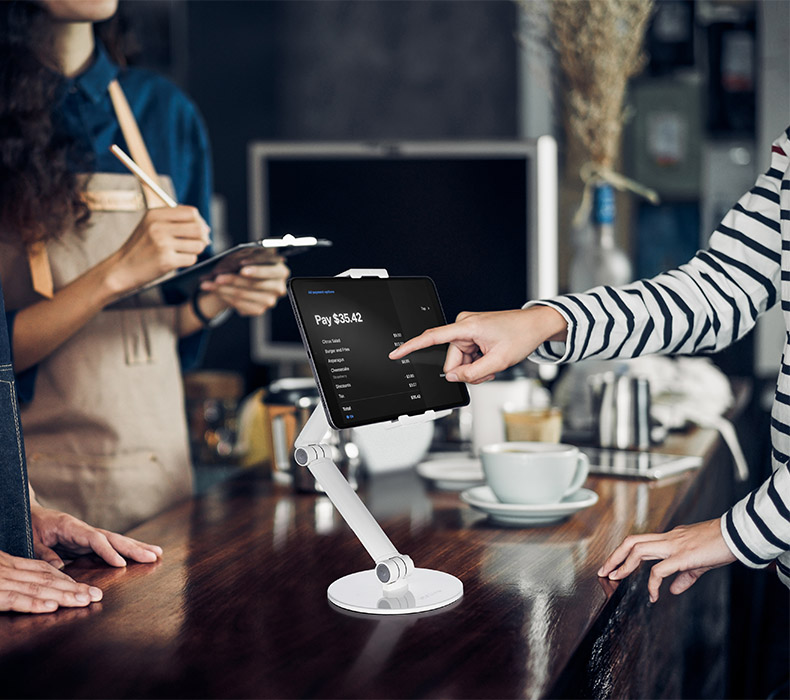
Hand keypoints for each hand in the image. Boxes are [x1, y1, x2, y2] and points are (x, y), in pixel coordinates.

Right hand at [0, 550, 101, 613]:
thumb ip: (11, 578)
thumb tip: (32, 587)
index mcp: (10, 565)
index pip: (44, 570)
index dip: (66, 579)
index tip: (85, 588)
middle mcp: (10, 571)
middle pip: (48, 579)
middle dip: (74, 587)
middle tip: (97, 595)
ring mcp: (2, 581)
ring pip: (38, 587)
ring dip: (63, 595)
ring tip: (85, 600)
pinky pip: (15, 599)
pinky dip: (34, 603)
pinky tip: (53, 608)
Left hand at [30, 503, 162, 569]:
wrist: (30, 515)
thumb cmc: (30, 526)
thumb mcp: (31, 540)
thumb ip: (45, 553)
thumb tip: (60, 568)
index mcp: (72, 527)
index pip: (95, 539)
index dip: (109, 552)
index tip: (122, 564)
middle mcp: (85, 530)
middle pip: (114, 538)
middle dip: (135, 547)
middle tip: (154, 556)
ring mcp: (89, 536)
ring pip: (117, 541)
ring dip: (137, 547)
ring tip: (157, 554)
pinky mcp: (89, 542)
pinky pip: (111, 546)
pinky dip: (127, 551)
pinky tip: (140, 556)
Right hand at [107, 205, 209, 295]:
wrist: (121, 269)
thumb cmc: (140, 248)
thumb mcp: (150, 225)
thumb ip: (175, 221)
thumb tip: (206, 227)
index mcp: (155, 214)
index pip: (191, 212)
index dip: (199, 222)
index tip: (198, 230)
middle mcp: (158, 227)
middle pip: (198, 228)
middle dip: (202, 237)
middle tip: (196, 243)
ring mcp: (162, 244)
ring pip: (198, 245)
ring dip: (195, 250)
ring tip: (181, 252)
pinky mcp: (166, 261)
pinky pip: (191, 259)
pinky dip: (187, 261)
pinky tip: (175, 261)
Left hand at [198, 260, 289, 315]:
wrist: (239, 282)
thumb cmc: (243, 266)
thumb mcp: (244, 256)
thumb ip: (243, 258)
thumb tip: (237, 264)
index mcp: (279, 269)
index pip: (271, 268)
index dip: (255, 265)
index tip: (241, 264)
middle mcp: (278, 286)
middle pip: (256, 283)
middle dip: (234, 280)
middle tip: (218, 277)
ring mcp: (270, 300)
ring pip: (245, 294)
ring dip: (224, 289)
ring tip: (210, 284)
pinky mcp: (259, 310)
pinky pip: (240, 304)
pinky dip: (225, 297)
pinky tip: (216, 291)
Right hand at [389, 305, 567, 383]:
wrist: (535, 325)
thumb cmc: (521, 335)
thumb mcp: (498, 361)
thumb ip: (473, 373)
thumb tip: (453, 378)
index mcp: (466, 327)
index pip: (432, 337)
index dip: (412, 346)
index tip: (397, 353)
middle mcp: (463, 326)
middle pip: (452, 361)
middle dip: (467, 371)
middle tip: (488, 369)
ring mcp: (467, 330)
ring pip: (460, 362)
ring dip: (475, 368)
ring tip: (493, 363)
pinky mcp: (472, 335)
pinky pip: (467, 357)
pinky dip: (478, 363)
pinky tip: (491, 358)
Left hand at [597, 519, 736, 601]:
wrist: (738, 535)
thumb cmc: (721, 546)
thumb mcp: (699, 563)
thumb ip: (684, 576)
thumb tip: (673, 590)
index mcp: (670, 538)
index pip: (639, 542)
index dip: (623, 553)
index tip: (613, 566)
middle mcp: (668, 538)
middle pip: (632, 542)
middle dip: (614, 556)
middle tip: (603, 572)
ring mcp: (674, 546)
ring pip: (638, 549)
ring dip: (623, 565)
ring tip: (615, 578)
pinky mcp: (683, 556)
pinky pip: (659, 570)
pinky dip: (651, 583)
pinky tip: (653, 595)